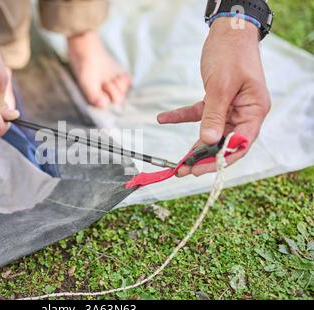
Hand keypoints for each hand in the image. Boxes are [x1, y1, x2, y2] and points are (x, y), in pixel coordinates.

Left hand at [157, 17, 270, 176]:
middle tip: (183, 170)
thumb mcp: (221, 86)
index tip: (197, 169)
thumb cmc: (231, 54)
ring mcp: (231, 107)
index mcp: (254, 111)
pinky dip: (182, 116)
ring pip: (211, 132)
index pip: (239, 144)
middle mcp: (245, 112)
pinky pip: (198, 114)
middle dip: (204, 157)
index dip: (219, 160)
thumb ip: (214, 115)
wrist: (228, 30)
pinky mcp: (216, 100)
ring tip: (177, 161)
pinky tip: (163, 118)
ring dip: (194, 145)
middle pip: (225, 142)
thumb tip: (208, 142)